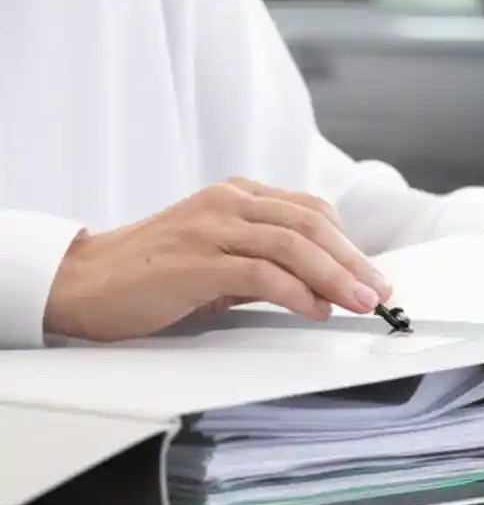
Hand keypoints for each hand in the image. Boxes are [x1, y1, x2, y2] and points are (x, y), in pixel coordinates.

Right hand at [44, 177, 391, 341]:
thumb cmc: (153, 275)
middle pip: (310, 224)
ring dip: (335, 276)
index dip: (348, 243)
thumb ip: (269, 267)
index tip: (372, 274)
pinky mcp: (195, 260)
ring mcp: (210, 228)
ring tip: (360, 303)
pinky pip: (260, 271)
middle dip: (353, 261)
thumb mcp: (221, 262)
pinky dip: (297, 292)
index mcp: (237, 196)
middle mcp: (227, 203)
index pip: (310, 210)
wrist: (83, 282)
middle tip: (379, 292)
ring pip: (292, 243)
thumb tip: (325, 289)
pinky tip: (316, 309)